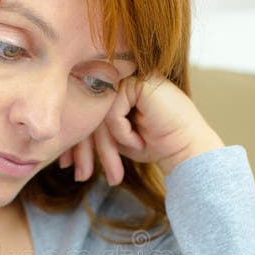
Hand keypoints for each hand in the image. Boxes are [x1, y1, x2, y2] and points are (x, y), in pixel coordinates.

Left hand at [59, 75, 223, 185]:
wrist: (187, 150)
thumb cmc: (158, 146)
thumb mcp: (119, 138)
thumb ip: (98, 128)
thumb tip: (69, 131)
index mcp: (120, 88)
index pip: (89, 109)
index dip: (78, 139)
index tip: (67, 166)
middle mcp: (125, 79)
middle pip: (91, 110)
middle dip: (84, 148)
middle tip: (80, 176)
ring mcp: (133, 78)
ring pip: (99, 112)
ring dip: (109, 144)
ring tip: (119, 167)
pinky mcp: (140, 83)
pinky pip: (113, 111)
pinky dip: (122, 133)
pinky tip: (138, 142)